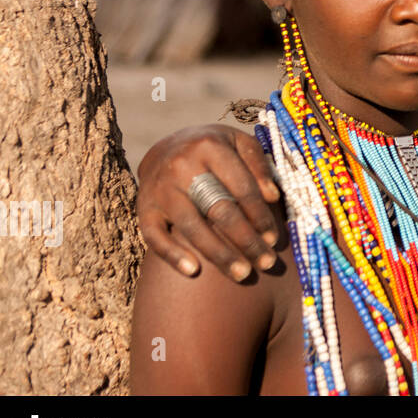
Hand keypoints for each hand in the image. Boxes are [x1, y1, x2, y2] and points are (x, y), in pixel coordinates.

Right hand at [136, 124, 282, 281]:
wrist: (166, 147)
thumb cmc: (214, 149)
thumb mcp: (239, 143)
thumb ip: (258, 165)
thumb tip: (272, 197)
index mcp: (210, 147)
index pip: (241, 188)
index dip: (260, 216)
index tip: (274, 239)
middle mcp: (181, 166)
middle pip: (219, 210)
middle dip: (246, 240)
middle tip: (267, 263)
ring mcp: (159, 188)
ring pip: (191, 227)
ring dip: (219, 254)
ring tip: (242, 274)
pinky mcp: (143, 207)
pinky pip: (154, 236)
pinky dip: (172, 255)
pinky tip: (193, 271)